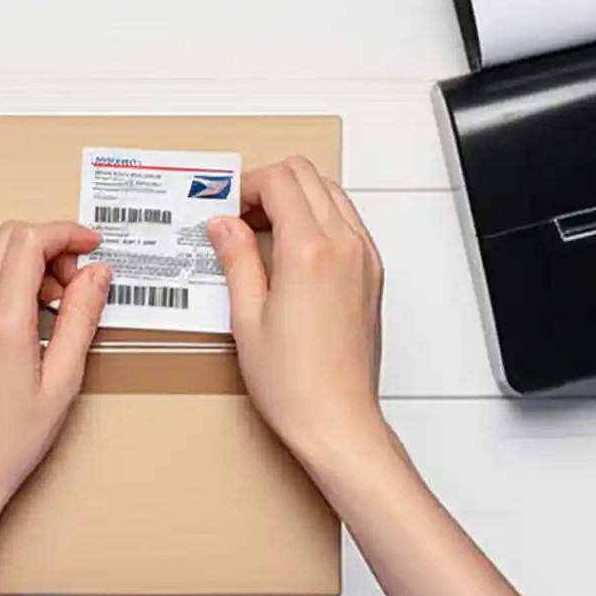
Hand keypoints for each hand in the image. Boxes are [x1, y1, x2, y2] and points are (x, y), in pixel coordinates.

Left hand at [0, 221, 111, 513]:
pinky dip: (1, 283)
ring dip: (24, 265)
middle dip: (48, 247)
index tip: (91, 245)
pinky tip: (23, 318)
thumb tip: (96, 275)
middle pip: (6, 240)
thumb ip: (82, 318)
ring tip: (52, 306)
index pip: (28, 241)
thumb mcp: (61, 381)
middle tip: (75, 281)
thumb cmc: (7, 443)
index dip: (66, 233)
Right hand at [207, 157, 384, 473]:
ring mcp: (364, 259)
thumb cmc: (294, 385)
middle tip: (240, 218)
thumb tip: (223, 225)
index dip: (246, 187)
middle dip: (270, 185)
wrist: (338, 421)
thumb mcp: (246, 318)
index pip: (280, 181)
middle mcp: (344, 246)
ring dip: (296, 199)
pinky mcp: (372, 275)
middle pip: (308, 174)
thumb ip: (236, 260)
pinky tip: (290, 253)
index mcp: (309, 251)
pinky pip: (348, 222)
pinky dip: (318, 219)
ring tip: (262, 235)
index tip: (227, 213)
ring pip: (331, 193)